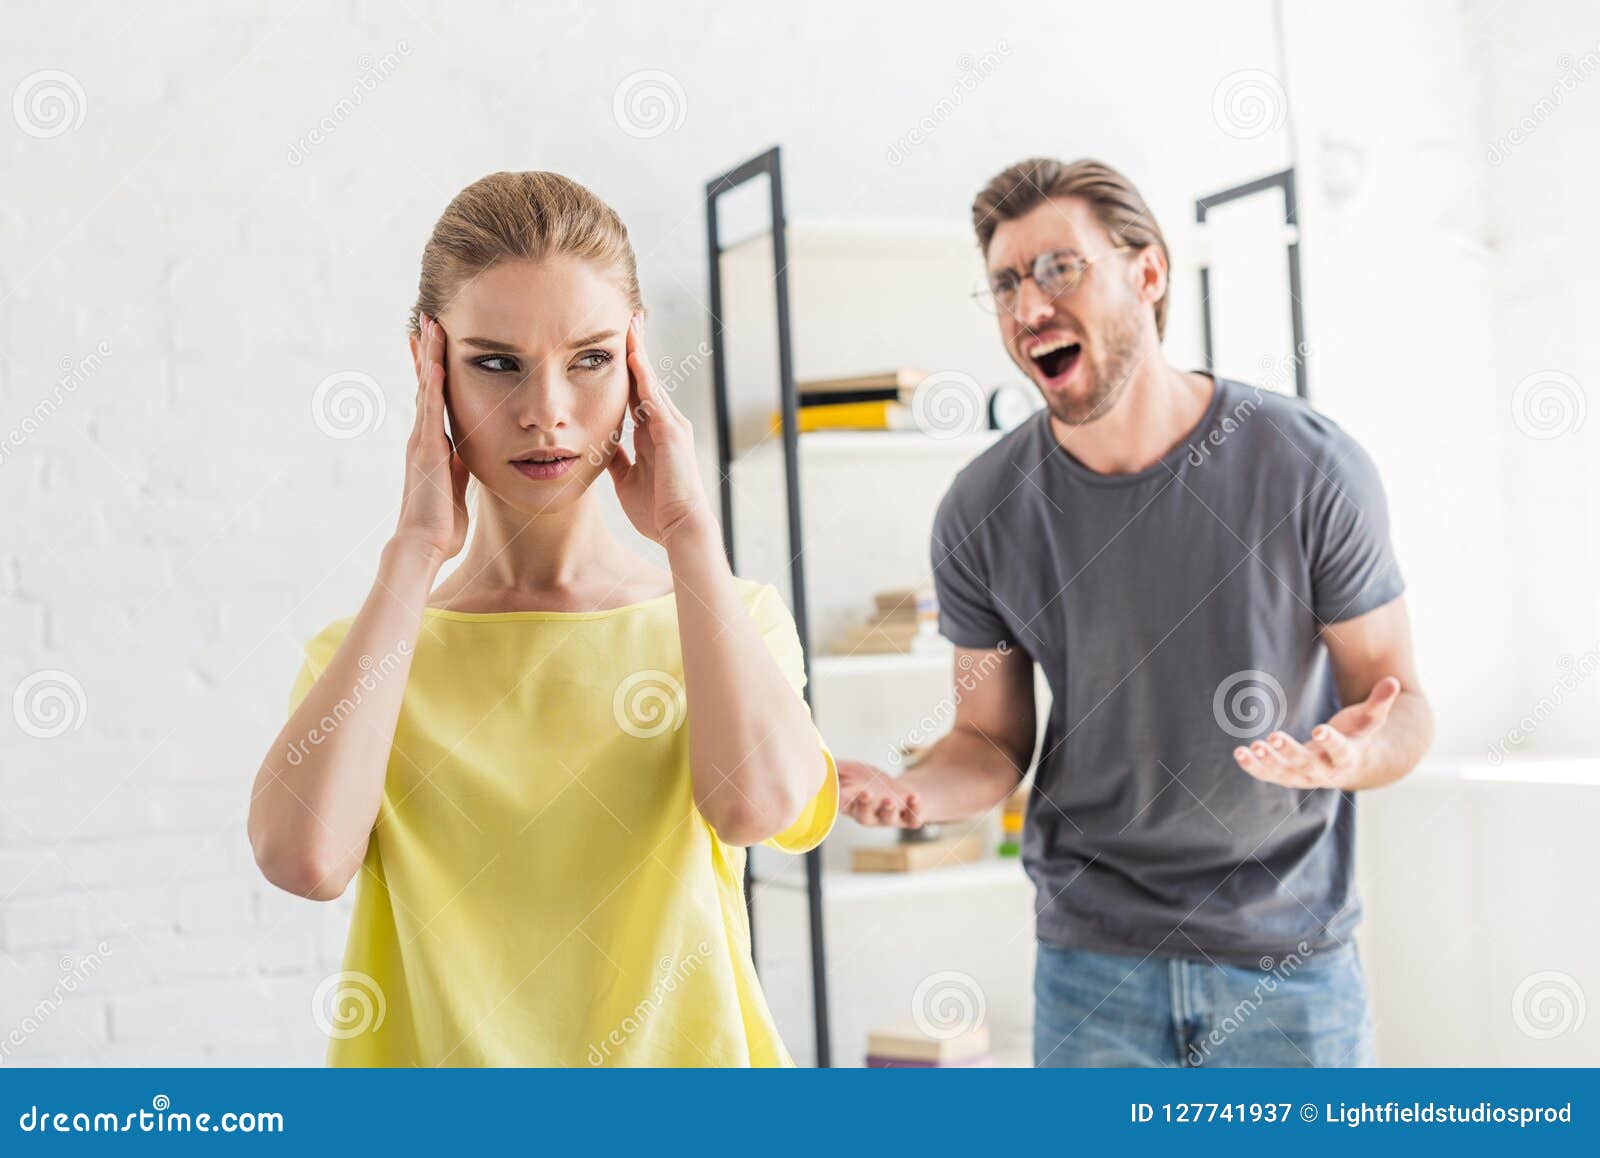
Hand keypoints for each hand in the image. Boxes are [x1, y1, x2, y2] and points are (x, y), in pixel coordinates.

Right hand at [393, 313, 470, 562]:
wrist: (424, 544)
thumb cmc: (442, 523)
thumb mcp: (457, 485)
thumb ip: (460, 466)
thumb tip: (469, 454)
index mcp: (433, 444)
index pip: (434, 398)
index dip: (434, 370)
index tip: (436, 342)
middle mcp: (423, 437)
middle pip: (425, 384)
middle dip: (426, 351)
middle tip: (427, 318)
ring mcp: (422, 442)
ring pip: (425, 390)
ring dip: (427, 357)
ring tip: (429, 325)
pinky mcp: (427, 452)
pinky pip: (430, 413)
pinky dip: (432, 387)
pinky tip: (435, 365)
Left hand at [607, 314, 712, 544]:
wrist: (679, 530)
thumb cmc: (656, 512)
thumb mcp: (626, 479)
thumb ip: (617, 457)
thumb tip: (602, 443)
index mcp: (655, 436)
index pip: (638, 394)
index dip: (627, 371)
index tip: (617, 346)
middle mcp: (667, 424)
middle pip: (647, 378)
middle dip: (637, 348)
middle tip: (628, 318)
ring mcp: (672, 426)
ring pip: (651, 380)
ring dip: (640, 351)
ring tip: (630, 323)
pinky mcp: (672, 432)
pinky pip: (653, 396)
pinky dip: (643, 374)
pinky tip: (632, 353)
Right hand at [838, 760, 923, 827]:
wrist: (902, 793)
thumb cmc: (871, 782)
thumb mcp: (851, 771)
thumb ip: (833, 767)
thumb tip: (810, 756)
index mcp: (852, 804)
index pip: (843, 804)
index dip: (841, 799)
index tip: (838, 792)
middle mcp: (869, 815)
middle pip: (864, 815)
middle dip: (865, 805)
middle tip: (866, 793)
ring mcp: (890, 818)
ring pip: (888, 818)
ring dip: (888, 810)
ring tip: (890, 800)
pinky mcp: (909, 817)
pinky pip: (912, 819)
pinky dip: (914, 809)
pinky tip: (914, 798)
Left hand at [1232, 676, 1401, 788]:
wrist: (1352, 765)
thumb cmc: (1360, 736)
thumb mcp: (1371, 719)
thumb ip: (1380, 702)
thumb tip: (1394, 680)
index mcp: (1348, 758)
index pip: (1340, 751)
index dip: (1331, 741)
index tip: (1319, 729)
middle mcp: (1326, 772)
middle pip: (1307, 765)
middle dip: (1290, 753)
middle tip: (1273, 737)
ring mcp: (1306, 777)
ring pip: (1285, 774)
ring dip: (1267, 763)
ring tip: (1251, 748)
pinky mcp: (1289, 777)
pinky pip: (1270, 775)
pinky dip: (1254, 767)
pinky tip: (1239, 753)